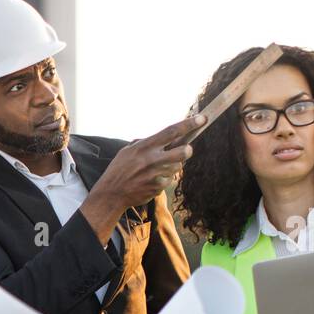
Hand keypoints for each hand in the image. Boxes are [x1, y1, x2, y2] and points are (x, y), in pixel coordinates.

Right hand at [80, 115, 206, 242]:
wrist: (111, 194)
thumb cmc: (118, 170)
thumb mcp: (127, 151)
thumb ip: (146, 143)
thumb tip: (165, 138)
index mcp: (144, 147)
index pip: (171, 132)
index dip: (189, 124)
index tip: (202, 118)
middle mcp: (152, 160)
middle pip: (183, 151)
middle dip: (187, 150)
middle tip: (184, 149)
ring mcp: (156, 175)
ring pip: (178, 167)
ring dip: (173, 166)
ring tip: (157, 168)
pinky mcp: (158, 188)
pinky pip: (169, 180)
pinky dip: (164, 179)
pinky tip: (151, 180)